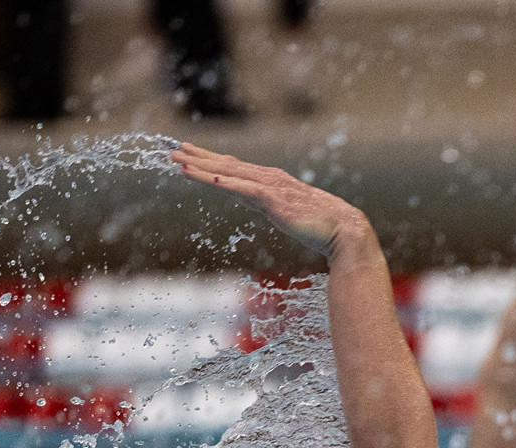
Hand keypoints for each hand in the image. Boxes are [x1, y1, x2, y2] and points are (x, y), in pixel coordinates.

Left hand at [172, 142, 370, 256]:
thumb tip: (244, 197)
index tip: (188, 154)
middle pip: (225, 165)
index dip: (208, 160)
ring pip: (229, 173)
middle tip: (173, 150)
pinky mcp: (274, 200)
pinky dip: (224, 183)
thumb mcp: (281, 210)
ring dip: (202, 167)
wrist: (342, 228)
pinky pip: (244, 189)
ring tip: (179, 162)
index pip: (232, 167)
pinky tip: (208, 178)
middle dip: (197, 157)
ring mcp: (271, 187)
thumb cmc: (316, 224)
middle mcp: (267, 178)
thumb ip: (262, 201)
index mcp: (269, 180)